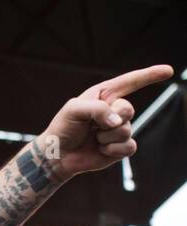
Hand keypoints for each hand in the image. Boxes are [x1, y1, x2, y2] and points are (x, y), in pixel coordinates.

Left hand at [38, 64, 173, 181]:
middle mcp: (114, 110)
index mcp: (105, 95)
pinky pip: (129, 147)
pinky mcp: (120, 148)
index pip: (131, 81)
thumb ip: (97, 109)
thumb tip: (118, 122)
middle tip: (94, 126)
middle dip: (112, 118)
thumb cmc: (63, 128)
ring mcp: (119, 129)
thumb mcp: (74, 109)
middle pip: (129, 109)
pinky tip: (100, 149)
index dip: (150, 75)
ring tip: (93, 138)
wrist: (58, 155)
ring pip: (126, 130)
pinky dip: (112, 150)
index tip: (168, 70)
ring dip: (106, 137)